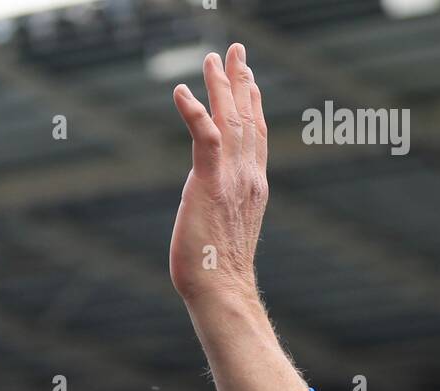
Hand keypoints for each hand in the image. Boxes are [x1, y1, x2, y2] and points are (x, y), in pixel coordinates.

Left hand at [169, 46, 267, 309]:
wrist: (222, 288)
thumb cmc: (218, 271)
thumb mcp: (226, 230)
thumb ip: (224, 208)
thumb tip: (214, 208)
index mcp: (253, 186)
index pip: (256, 136)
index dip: (253, 105)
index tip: (251, 80)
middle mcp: (248, 176)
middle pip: (247, 118)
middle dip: (241, 82)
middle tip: (236, 52)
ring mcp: (231, 178)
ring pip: (230, 120)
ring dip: (220, 86)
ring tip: (213, 59)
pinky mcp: (209, 183)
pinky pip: (204, 137)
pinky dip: (194, 111)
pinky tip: (182, 92)